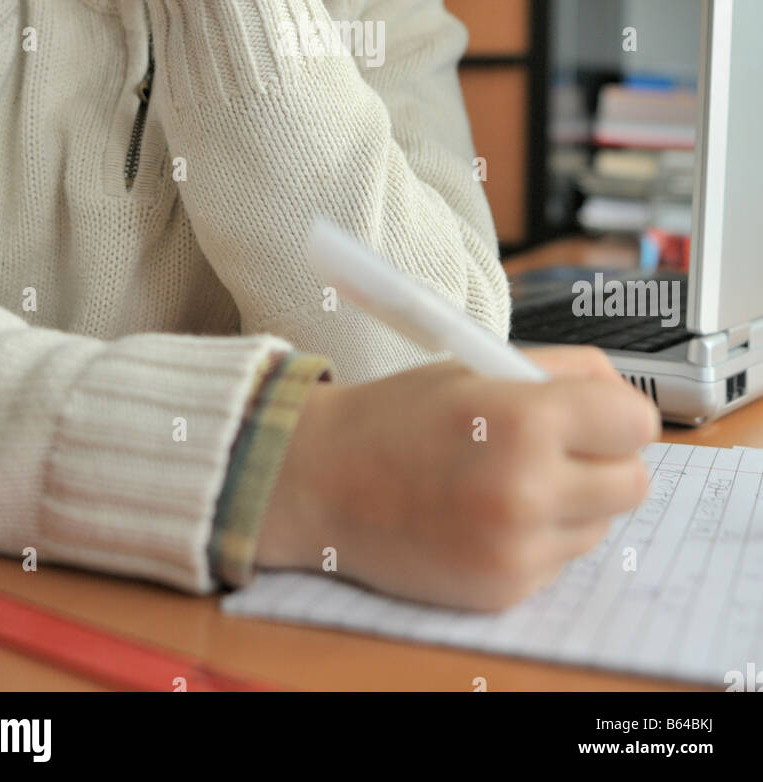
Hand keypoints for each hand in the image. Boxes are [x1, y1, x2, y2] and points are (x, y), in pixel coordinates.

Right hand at [255, 344, 660, 612]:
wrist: (320, 480)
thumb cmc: (398, 415)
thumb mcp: (479, 367)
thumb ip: (562, 372)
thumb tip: (623, 396)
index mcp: (525, 420)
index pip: (637, 422)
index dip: (617, 414)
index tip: (596, 415)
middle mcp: (527, 490)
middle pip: (634, 483)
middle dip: (606, 461)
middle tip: (561, 448)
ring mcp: (516, 549)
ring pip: (600, 525)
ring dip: (572, 503)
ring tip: (508, 479)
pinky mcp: (503, 590)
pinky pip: (560, 560)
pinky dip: (537, 538)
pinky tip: (486, 515)